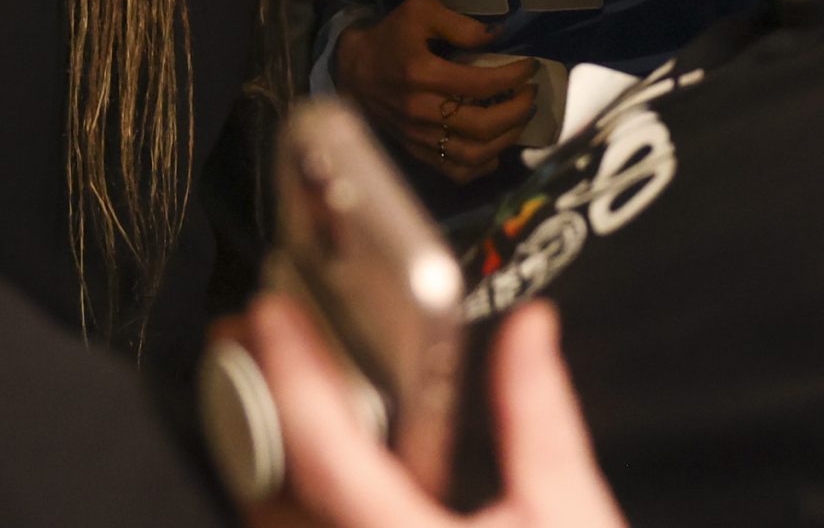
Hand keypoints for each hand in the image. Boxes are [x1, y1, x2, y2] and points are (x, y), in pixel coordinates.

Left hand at [239, 293, 627, 527]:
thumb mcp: (568, 511)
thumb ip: (537, 417)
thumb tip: (529, 332)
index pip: (325, 451)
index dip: (291, 372)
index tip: (274, 315)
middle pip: (269, 490)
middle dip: (255, 402)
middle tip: (258, 335)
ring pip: (266, 526)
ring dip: (260, 454)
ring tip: (270, 389)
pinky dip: (280, 505)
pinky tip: (295, 471)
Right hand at [335, 0, 536, 184]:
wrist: (352, 70)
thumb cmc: (389, 37)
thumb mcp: (419, 11)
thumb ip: (459, 23)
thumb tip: (497, 35)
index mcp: (422, 74)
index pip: (480, 84)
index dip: (513, 77)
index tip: (530, 67)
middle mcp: (421, 110)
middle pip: (482, 125)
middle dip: (517, 111)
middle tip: (531, 95)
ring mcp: (418, 136)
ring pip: (472, 154)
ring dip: (506, 139)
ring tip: (520, 119)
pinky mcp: (416, 150)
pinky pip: (454, 171)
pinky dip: (481, 165)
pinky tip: (495, 149)